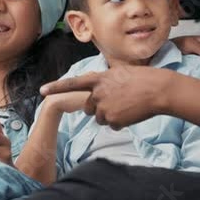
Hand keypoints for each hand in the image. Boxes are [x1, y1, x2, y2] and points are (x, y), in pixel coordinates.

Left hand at [41, 67, 171, 129]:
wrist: (158, 90)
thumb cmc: (144, 79)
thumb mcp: (120, 72)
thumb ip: (106, 81)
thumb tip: (99, 91)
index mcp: (99, 79)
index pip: (72, 83)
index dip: (56, 87)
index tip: (41, 91)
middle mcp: (97, 93)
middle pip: (88, 108)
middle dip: (98, 108)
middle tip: (117, 102)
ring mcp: (104, 107)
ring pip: (100, 118)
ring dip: (111, 116)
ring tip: (127, 106)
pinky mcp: (113, 120)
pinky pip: (113, 126)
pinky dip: (121, 123)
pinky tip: (132, 113)